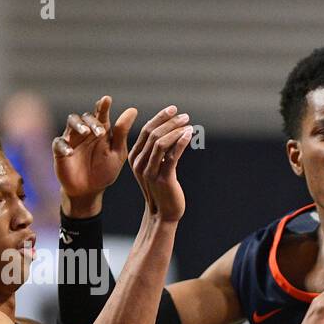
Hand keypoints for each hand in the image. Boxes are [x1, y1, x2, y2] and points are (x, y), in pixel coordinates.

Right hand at [53, 96, 138, 215]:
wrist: (90, 191)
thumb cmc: (105, 171)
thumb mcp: (117, 153)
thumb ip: (121, 133)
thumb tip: (133, 110)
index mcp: (100, 131)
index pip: (101, 114)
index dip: (103, 106)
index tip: (107, 100)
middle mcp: (85, 131)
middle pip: (85, 117)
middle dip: (93, 121)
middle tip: (101, 132)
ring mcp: (71, 140)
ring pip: (71, 123)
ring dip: (78, 126)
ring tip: (85, 132)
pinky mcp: (60, 151)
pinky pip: (58, 144)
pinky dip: (63, 146)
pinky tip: (69, 152)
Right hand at [127, 106, 194, 220]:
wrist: (164, 214)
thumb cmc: (162, 189)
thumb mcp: (155, 167)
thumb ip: (158, 151)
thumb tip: (170, 131)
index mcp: (134, 157)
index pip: (146, 131)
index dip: (160, 117)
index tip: (173, 109)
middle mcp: (139, 163)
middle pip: (153, 134)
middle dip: (169, 122)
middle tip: (184, 115)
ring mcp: (149, 171)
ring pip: (160, 143)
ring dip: (176, 130)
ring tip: (189, 124)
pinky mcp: (163, 179)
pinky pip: (171, 156)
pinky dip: (180, 143)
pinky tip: (189, 135)